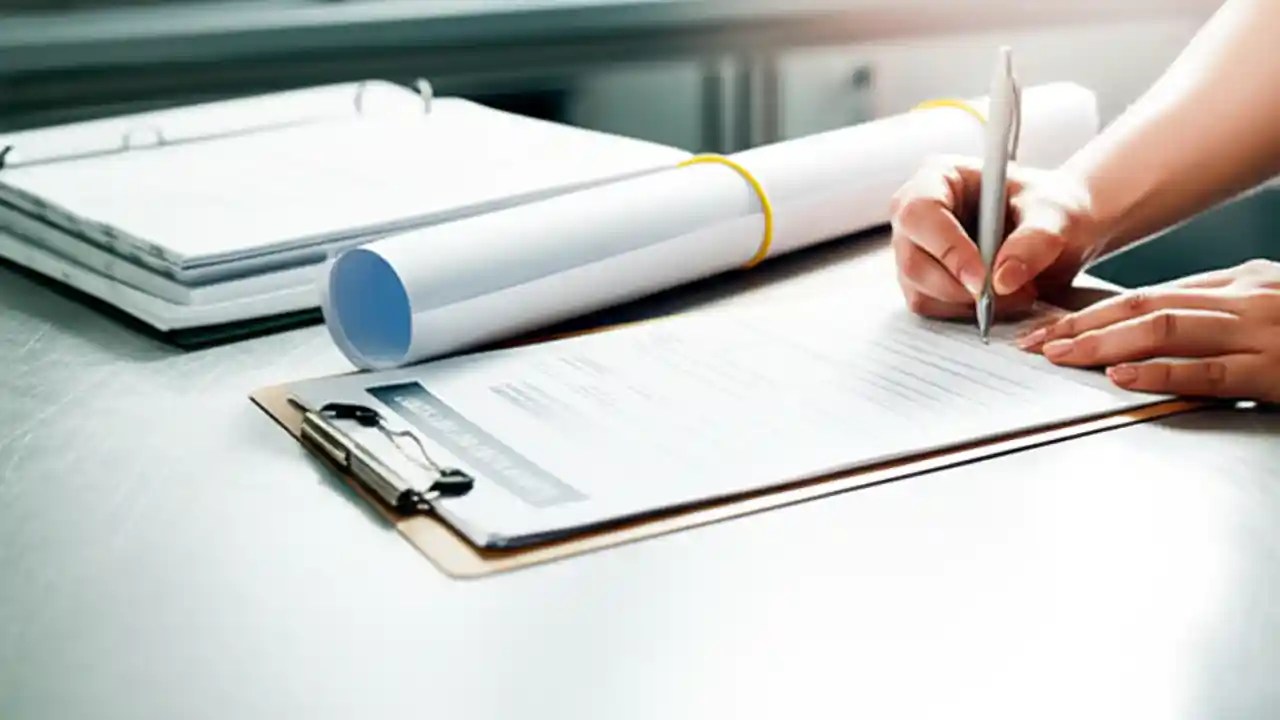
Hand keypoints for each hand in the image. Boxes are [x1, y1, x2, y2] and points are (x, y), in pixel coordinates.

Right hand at [889, 155, 1101, 318]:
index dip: (948, 249)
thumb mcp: (1056, 214)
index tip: (984, 279)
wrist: (1057, 228)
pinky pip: (929, 305)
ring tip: (1012, 293)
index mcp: (940, 177)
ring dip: (965, 303)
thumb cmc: (1051, 208)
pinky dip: (963, 311)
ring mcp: (916, 248)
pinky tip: (996, 299)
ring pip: (918, 289)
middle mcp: (918, 213)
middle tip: (1007, 293)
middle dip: (960, 287)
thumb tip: (1003, 278)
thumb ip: (1036, 241)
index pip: (921, 213)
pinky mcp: (922, 278)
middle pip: (913, 260)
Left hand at [1018, 260, 1279, 402]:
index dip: (1094, 310)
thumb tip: (1164, 318)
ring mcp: (1262, 331)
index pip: (1151, 292)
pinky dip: (1160, 373)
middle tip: (1035, 342)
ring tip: (1061, 356)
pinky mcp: (1276, 369)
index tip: (1051, 326)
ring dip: (1104, 344)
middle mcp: (1246, 297)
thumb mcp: (1274, 303)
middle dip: (1082, 324)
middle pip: (1145, 304)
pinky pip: (1209, 371)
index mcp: (1241, 282)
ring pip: (1165, 329)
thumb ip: (1224, 308)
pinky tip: (1122, 379)